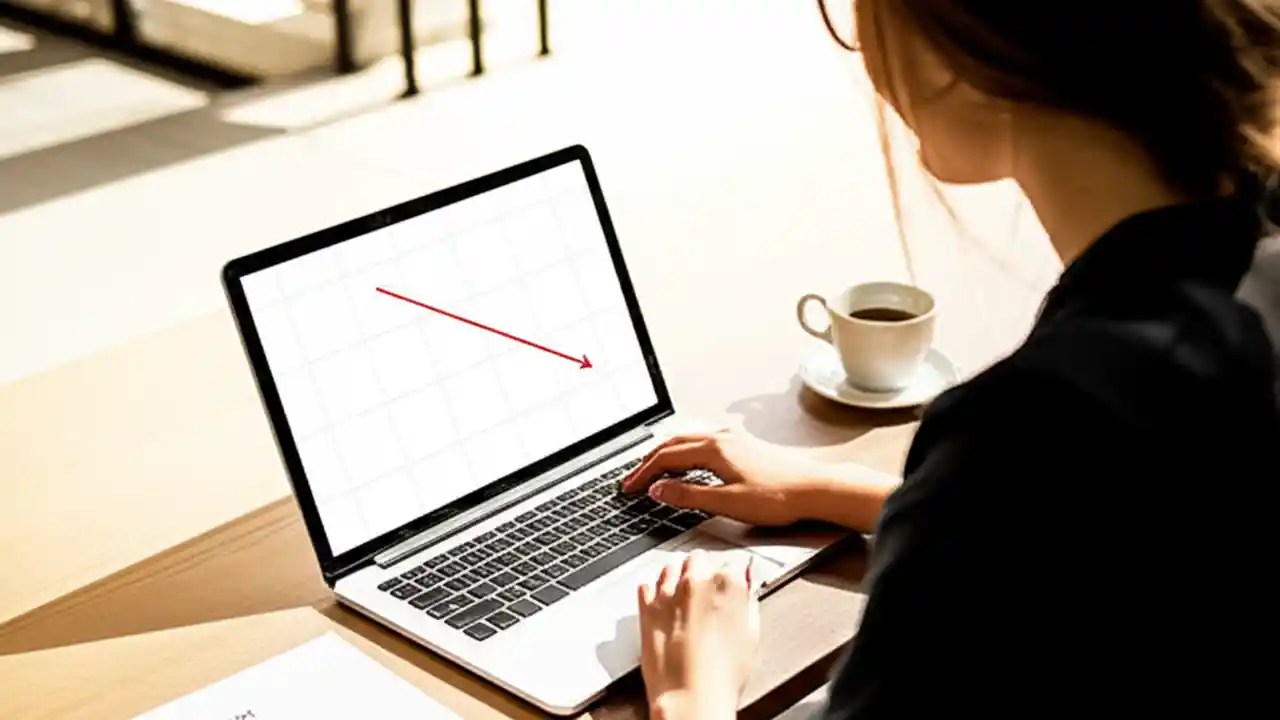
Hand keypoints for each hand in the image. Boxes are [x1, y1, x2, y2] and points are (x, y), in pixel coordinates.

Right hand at [621, 432, 822, 526]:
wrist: (814, 489)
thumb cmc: (778, 497)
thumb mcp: (727, 502)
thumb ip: (689, 496)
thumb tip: (659, 491)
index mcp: (714, 448)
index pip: (666, 458)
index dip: (643, 473)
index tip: (629, 487)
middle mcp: (721, 438)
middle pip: (672, 444)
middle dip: (648, 462)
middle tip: (632, 480)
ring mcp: (733, 439)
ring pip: (687, 442)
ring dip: (665, 455)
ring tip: (651, 471)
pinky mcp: (742, 446)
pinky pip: (701, 444)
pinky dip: (683, 454)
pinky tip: (685, 465)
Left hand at [637, 550, 759, 719]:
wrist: (689, 697)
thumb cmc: (721, 675)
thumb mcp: (751, 636)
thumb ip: (748, 605)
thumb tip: (745, 596)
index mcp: (727, 583)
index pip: (736, 562)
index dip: (738, 574)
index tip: (737, 580)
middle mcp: (695, 581)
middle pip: (700, 559)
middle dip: (706, 570)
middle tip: (711, 588)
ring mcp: (667, 593)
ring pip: (672, 566)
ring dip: (680, 575)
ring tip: (686, 594)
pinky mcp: (646, 608)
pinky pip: (647, 586)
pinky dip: (655, 591)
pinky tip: (663, 603)